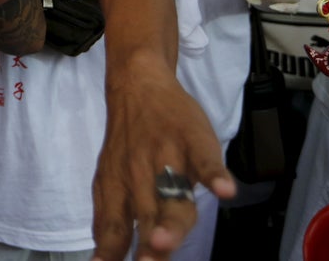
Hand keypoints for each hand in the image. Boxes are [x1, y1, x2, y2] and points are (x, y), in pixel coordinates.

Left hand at [92, 60, 234, 260]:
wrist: (137, 85)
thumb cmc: (128, 142)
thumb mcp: (111, 177)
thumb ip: (111, 218)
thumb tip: (104, 260)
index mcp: (117, 186)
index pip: (115, 224)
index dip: (113, 250)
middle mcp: (138, 173)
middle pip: (147, 214)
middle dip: (146, 242)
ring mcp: (166, 155)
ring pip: (172, 192)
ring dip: (171, 219)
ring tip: (165, 241)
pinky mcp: (193, 139)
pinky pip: (206, 159)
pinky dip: (214, 174)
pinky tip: (225, 191)